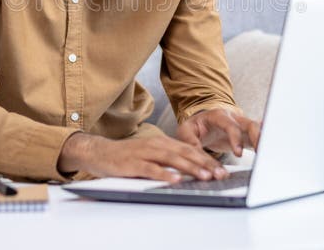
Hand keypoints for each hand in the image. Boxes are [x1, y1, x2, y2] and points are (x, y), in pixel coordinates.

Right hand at [57, 133, 227, 182]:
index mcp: (164, 143)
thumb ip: (170, 161)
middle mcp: (157, 145)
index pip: (191, 151)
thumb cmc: (128, 156)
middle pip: (186, 154)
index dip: (208, 160)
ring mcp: (145, 153)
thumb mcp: (152, 155)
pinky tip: (175, 180)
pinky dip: (165, 174)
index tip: (222, 171)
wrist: (101, 152)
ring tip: (205, 176)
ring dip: (190, 168)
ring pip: (173, 160)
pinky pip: (152, 169)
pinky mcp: (134, 163)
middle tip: (220, 175)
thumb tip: (191, 171)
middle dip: (205, 164)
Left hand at [176, 107, 260, 156]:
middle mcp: (234, 119)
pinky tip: (272, 152)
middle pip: (250, 124)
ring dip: (264, 141)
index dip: (235, 138)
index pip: (230, 125)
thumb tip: (196, 155)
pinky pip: (260, 137)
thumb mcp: (186, 131)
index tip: (238, 153)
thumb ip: (190, 141)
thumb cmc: (195, 126)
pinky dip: (266, 142)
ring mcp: (242, 126)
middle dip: (257, 137)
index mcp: (219, 116)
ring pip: (259, 130)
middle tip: (260, 152)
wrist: (202, 123)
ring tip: (268, 156)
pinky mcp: (247, 135)